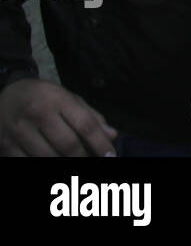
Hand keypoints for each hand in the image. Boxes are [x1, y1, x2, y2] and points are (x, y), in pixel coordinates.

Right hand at [0, 78, 117, 155]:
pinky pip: (27, 162)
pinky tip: (51, 161)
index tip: (110, 155)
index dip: (100, 143)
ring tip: (73, 159)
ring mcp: (19, 131)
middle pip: (68, 145)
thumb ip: (90, 116)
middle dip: (83, 157)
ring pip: (48, 157)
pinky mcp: (6, 145)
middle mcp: (38, 114)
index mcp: (58, 99)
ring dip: (64, 162)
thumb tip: (111, 135)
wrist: (6, 92)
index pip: (85, 124)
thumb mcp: (68, 98)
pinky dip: (42, 164)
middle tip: (90, 159)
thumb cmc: (43, 97)